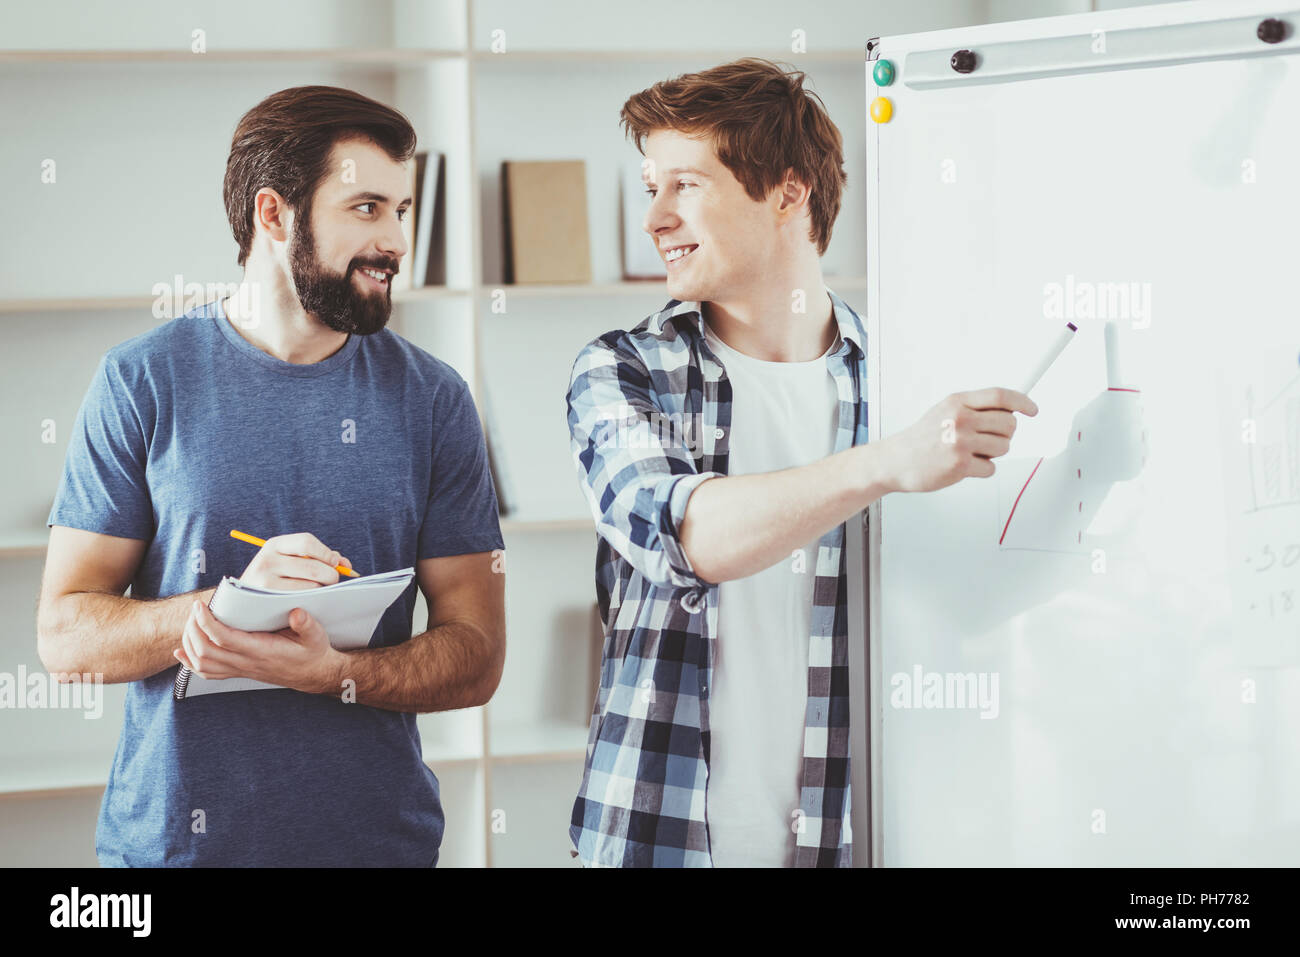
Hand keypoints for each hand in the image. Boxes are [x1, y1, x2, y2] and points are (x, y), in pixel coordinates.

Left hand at [174, 600, 344, 694]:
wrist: (313, 673)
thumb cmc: (312, 651)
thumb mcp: (316, 635)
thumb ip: (306, 624)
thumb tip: (297, 612)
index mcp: (262, 651)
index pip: (224, 638)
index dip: (206, 622)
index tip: (200, 605)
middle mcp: (247, 663)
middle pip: (205, 651)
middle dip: (193, 629)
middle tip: (195, 610)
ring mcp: (240, 669)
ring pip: (202, 663)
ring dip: (190, 643)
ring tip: (191, 622)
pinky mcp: (238, 672)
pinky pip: (207, 672)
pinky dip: (190, 662)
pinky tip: (183, 652)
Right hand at [238, 532, 352, 590]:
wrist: (247, 604)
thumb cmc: (279, 577)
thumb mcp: (293, 561)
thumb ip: (320, 558)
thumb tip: (345, 564)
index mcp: (273, 545)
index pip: (307, 542)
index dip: (326, 553)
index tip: (334, 562)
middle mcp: (267, 561)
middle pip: (314, 567)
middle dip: (331, 575)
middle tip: (333, 581)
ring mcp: (265, 582)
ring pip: (311, 585)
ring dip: (322, 589)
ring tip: (318, 590)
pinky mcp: (269, 601)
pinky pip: (303, 600)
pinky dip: (312, 600)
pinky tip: (309, 600)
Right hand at [881, 387, 1037, 492]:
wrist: (895, 461)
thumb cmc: (922, 438)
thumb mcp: (945, 411)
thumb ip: (974, 408)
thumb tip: (1010, 411)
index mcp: (957, 402)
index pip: (1000, 396)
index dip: (1022, 402)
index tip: (1032, 409)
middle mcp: (960, 419)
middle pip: (1008, 424)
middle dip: (1005, 435)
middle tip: (988, 440)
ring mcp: (960, 442)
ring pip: (1003, 447)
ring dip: (992, 453)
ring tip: (970, 452)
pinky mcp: (960, 464)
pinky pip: (990, 467)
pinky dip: (981, 469)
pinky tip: (963, 466)